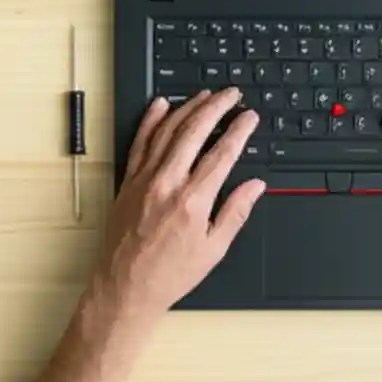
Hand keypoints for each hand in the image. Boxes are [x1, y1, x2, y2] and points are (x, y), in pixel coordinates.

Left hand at [94, 88, 264, 323]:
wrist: (126, 287)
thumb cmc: (169, 274)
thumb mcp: (214, 248)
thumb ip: (236, 212)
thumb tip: (255, 186)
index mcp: (193, 201)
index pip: (222, 154)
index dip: (239, 130)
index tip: (249, 117)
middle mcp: (167, 184)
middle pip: (194, 132)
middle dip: (216, 107)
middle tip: (231, 94)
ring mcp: (144, 180)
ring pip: (167, 131)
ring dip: (188, 107)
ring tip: (205, 94)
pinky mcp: (128, 182)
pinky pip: (140, 143)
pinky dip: (150, 121)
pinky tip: (161, 105)